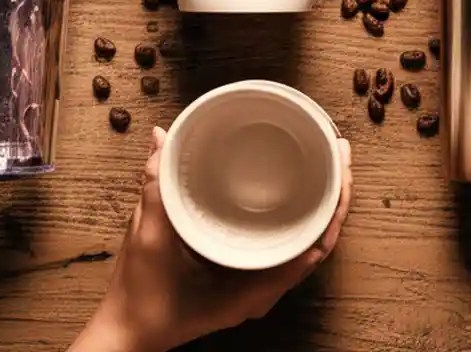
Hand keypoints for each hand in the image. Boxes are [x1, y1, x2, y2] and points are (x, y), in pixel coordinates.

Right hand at [70, 127, 352, 351]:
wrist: (127, 334)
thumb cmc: (140, 298)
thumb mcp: (146, 240)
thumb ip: (156, 191)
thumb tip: (161, 139)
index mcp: (253, 290)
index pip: (316, 248)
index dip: (336, 208)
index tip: (343, 171)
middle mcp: (263, 291)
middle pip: (319, 242)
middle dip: (335, 198)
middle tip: (341, 152)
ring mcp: (257, 285)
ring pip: (306, 245)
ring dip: (322, 207)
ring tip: (333, 164)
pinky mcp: (246, 277)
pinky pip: (287, 248)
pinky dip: (302, 220)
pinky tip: (305, 195)